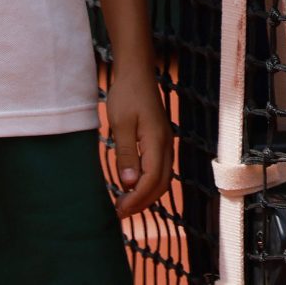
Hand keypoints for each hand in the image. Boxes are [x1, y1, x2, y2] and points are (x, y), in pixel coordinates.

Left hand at [102, 70, 171, 216]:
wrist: (136, 72)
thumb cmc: (126, 95)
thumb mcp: (121, 124)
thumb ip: (126, 154)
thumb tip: (129, 184)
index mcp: (157, 141)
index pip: (151, 180)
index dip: (136, 199)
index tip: (119, 210)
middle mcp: (166, 145)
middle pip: (160, 184)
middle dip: (142, 202)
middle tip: (120, 212)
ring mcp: (165, 142)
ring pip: (162, 178)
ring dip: (146, 194)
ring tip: (125, 203)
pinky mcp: (161, 140)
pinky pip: (159, 169)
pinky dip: (149, 183)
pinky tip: (133, 185)